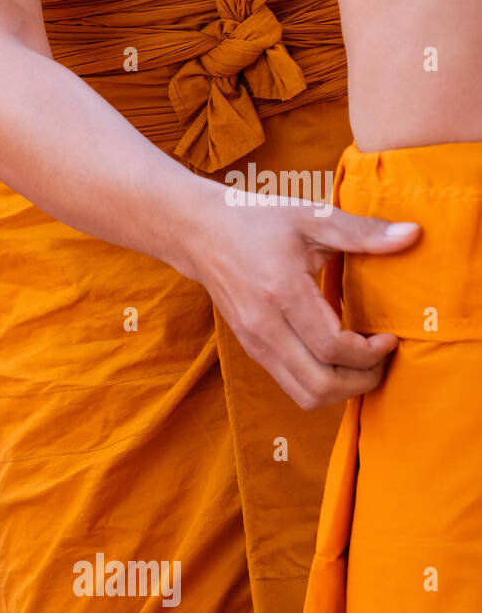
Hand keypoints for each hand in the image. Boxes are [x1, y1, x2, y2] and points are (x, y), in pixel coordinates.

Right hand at [187, 195, 419, 409]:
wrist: (201, 234)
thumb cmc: (256, 222)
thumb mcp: (311, 217)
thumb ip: (361, 231)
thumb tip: (412, 235)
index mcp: (281, 293)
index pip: (332, 348)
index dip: (370, 353)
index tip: (388, 337)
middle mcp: (264, 327)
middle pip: (320, 384)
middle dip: (361, 380)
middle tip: (380, 357)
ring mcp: (254, 342)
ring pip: (304, 394)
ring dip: (341, 388)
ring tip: (361, 363)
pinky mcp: (251, 349)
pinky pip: (291, 384)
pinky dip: (321, 382)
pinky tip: (335, 357)